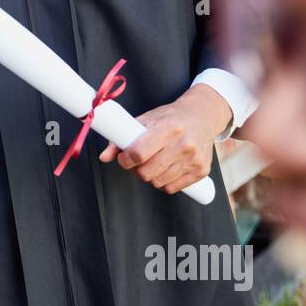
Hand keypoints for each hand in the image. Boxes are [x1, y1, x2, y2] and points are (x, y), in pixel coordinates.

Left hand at [98, 84, 230, 194]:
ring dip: (150, 176)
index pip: (139, 153)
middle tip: (137, 162)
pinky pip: (172, 188)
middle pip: (147, 172)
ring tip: (152, 163)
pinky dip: (163, 182)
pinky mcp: (201, 170)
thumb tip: (104, 157)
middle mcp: (184, 143)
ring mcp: (194, 158)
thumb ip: (123, 138)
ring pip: (158, 182)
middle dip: (136, 170)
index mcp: (168, 127)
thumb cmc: (170, 118)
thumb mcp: (146, 120)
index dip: (125, 160)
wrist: (202, 117)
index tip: (124, 158)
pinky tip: (165, 168)